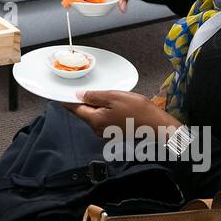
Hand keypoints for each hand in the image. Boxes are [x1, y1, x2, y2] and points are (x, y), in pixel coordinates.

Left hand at [63, 89, 180, 134]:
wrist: (157, 125)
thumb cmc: (138, 111)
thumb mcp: (114, 97)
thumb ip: (94, 96)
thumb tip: (79, 95)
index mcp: (95, 120)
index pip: (74, 109)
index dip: (68, 100)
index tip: (63, 93)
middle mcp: (97, 129)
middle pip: (84, 112)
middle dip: (84, 101)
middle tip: (87, 88)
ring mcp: (105, 132)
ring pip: (94, 115)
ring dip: (96, 105)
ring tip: (106, 95)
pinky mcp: (113, 132)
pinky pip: (103, 119)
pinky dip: (104, 110)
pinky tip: (113, 104)